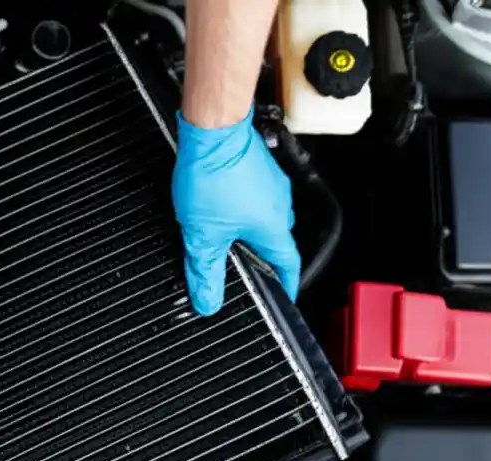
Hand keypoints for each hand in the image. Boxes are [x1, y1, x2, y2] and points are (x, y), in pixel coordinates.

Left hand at [172, 108, 299, 315]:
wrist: (212, 129)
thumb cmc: (213, 175)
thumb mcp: (202, 234)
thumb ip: (205, 271)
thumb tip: (208, 302)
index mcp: (273, 228)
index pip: (288, 264)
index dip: (285, 283)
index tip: (282, 295)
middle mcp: (280, 205)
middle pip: (274, 241)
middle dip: (257, 255)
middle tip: (238, 266)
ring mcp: (271, 183)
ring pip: (262, 217)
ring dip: (245, 229)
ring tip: (221, 233)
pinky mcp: (259, 167)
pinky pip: (255, 196)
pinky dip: (240, 207)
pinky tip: (219, 205)